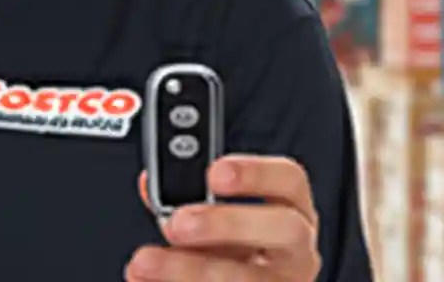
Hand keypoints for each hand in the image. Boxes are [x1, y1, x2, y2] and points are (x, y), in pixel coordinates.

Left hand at [124, 154, 321, 281]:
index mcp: (290, 210)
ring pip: (248, 278)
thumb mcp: (211, 218)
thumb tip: (150, 185)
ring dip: (191, 269)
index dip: (256, 172)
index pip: (289, 180)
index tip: (213, 173)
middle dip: (227, 223)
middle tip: (177, 223)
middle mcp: (296, 250)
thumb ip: (186, 199)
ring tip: (146, 262)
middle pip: (283, 229)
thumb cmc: (225, 247)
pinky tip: (148, 281)